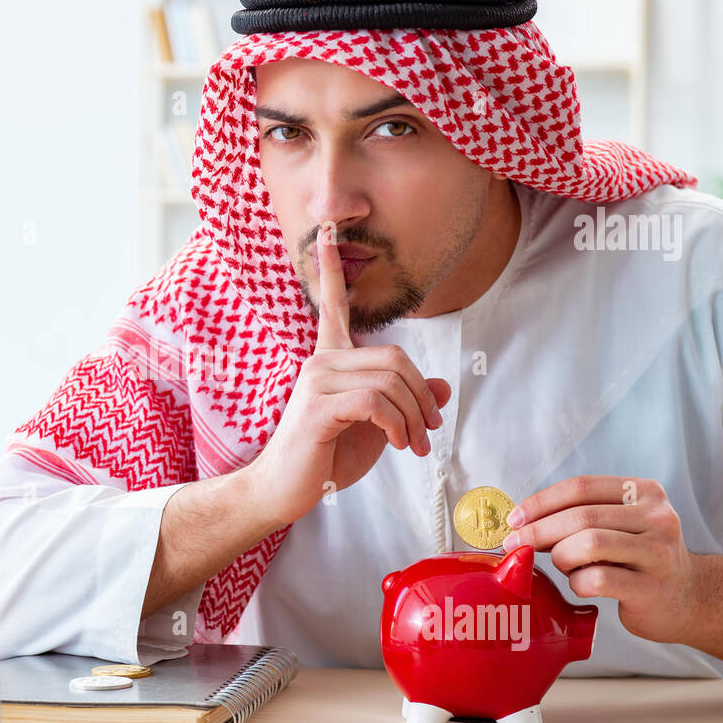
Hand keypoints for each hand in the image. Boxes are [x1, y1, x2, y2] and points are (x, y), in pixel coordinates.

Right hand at [243, 223, 451, 526]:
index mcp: (328, 361)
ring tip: (414, 444)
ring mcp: (317, 382)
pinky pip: (376, 402)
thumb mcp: (375, 429)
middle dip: (422, 396)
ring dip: (415, 417)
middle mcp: (320, 363)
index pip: (332, 306)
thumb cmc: (323, 460)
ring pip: (390, 381)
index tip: (325, 231)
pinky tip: (398, 443)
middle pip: (395, 357)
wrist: (284, 492)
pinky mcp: (318, 406)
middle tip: (430, 429)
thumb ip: (403, 403)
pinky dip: (399, 424)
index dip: (330, 268)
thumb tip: (439, 386)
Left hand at [501, 475, 703, 644]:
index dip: (541, 502)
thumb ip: (583, 515)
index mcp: (644, 492)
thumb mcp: (621, 524)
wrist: (690, 599)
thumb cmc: (640, 558)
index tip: (515, 519)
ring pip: (588, 544)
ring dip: (561, 557)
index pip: (581, 487)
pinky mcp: (652, 589)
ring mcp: (658, 553)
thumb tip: (524, 520)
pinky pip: (596, 580)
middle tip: (516, 545)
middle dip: (539, 531)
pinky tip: (583, 585)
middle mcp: (656, 517)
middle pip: (581, 516)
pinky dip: (577, 583)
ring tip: (563, 566)